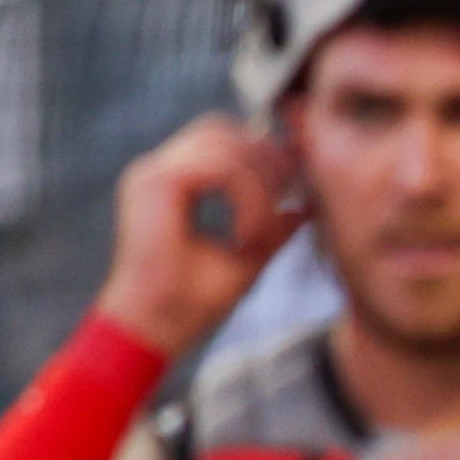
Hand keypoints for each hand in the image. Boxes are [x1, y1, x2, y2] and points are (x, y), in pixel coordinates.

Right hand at [95, 117, 303, 356]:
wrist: (154, 329)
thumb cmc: (192, 303)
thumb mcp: (247, 257)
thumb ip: (274, 227)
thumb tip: (307, 206)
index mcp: (172, 182)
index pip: (222, 140)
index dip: (264, 156)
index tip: (295, 193)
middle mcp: (158, 170)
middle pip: (223, 130)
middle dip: (265, 162)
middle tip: (288, 203)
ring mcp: (152, 173)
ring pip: (225, 145)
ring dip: (259, 186)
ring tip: (263, 232)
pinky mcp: (155, 184)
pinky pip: (220, 168)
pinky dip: (247, 198)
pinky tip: (249, 235)